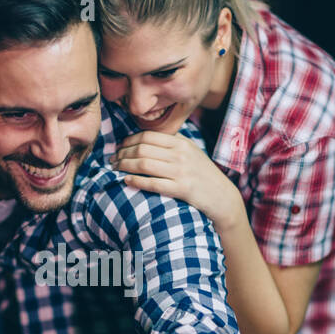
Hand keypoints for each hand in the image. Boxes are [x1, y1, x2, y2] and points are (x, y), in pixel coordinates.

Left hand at [114, 131, 244, 230]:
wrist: (222, 197)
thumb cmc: (203, 175)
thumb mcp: (191, 153)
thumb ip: (172, 144)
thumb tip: (146, 139)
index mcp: (181, 143)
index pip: (148, 136)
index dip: (128, 140)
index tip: (119, 146)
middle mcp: (181, 155)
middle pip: (142, 149)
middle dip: (123, 153)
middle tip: (112, 159)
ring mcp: (181, 172)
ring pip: (144, 164)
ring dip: (125, 165)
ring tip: (115, 169)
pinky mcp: (181, 189)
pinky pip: (153, 183)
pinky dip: (136, 180)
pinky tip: (126, 180)